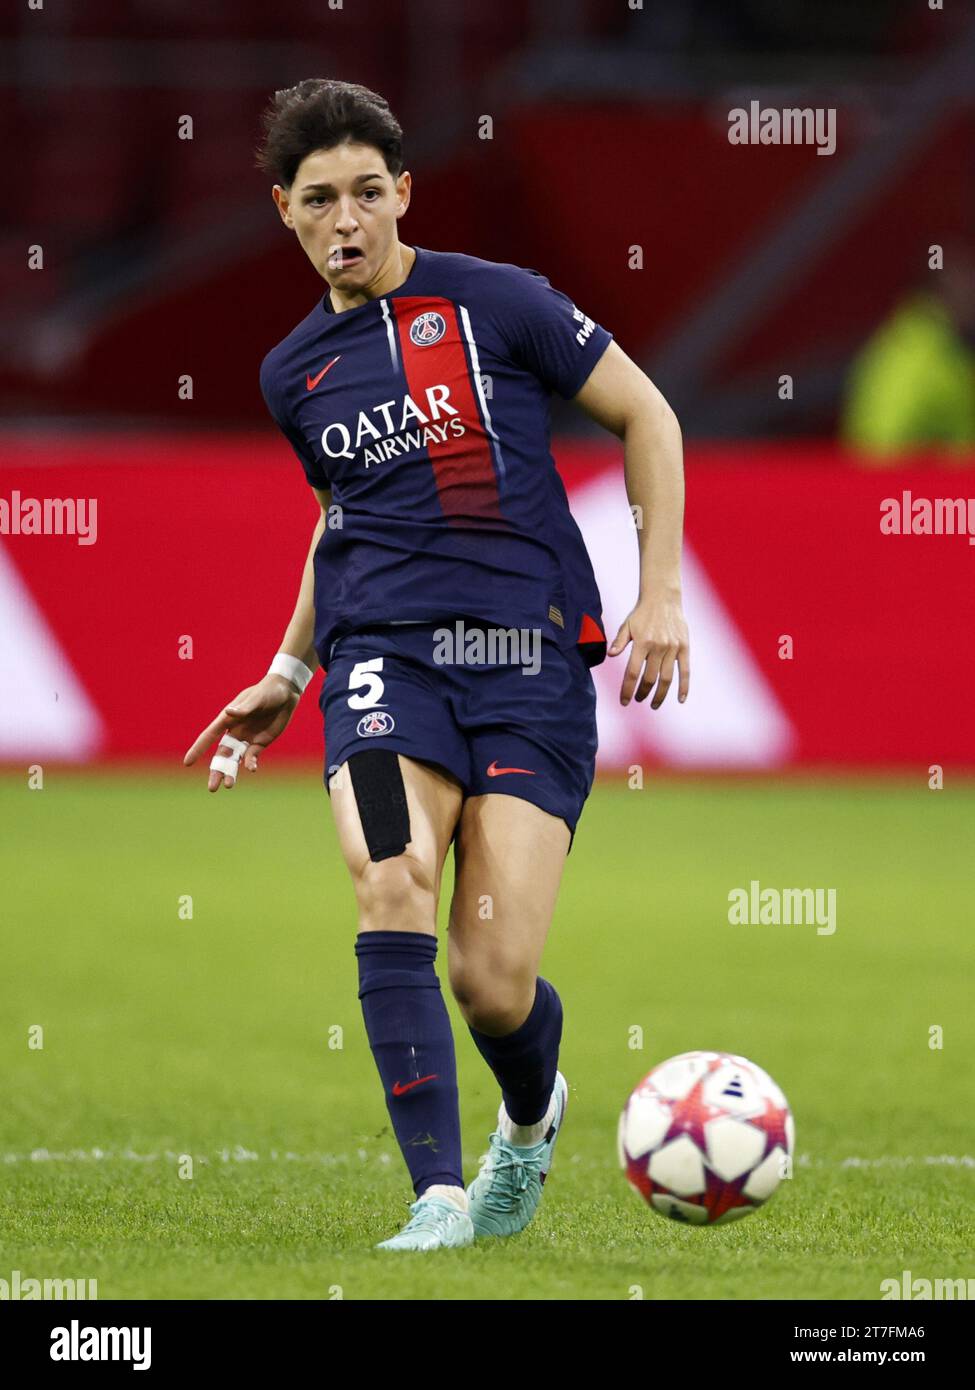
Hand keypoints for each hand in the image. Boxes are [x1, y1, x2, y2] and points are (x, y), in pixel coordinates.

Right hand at [183, 674, 300, 790]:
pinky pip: (252, 756)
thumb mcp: (256, 698)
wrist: (285, 693)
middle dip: (216, 770)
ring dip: (231, 772)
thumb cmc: (267, 691)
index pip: (209, 736)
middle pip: (222, 754)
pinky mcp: (259, 743)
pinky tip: (251, 768)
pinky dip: (250, 763)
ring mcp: (246, 738)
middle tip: (212, 788)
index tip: (188, 763)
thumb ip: (244, 708)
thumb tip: (230, 712)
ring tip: (228, 786)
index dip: (198, 749)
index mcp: (227, 719)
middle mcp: (234, 731)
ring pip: (235, 759)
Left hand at [608, 594, 689, 707]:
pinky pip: (685, 671)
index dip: (628, 690)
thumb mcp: (627, 625)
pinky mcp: (684, 647)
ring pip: (666, 678)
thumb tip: (610, 655)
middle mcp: (658, 647)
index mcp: (642, 643)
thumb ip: (619, 641)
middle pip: (649, 678)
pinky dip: (684, 687)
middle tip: (638, 699)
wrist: (663, 597)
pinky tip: (680, 699)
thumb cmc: (642, 613)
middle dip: (642, 693)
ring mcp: (672, 648)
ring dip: (659, 695)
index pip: (632, 673)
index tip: (624, 702)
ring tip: (654, 704)